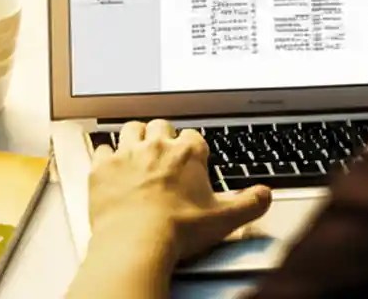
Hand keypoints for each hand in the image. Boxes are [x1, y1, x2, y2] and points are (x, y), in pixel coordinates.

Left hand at [87, 119, 271, 267]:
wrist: (137, 241)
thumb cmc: (179, 230)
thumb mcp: (224, 219)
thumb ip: (249, 203)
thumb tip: (264, 194)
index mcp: (187, 153)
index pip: (193, 136)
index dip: (193, 148)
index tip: (192, 160)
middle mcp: (157, 146)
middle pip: (161, 126)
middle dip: (164, 136)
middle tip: (165, 153)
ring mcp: (127, 154)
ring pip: (131, 129)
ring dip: (136, 137)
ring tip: (138, 150)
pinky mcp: (103, 167)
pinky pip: (102, 149)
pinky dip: (107, 156)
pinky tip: (110, 166)